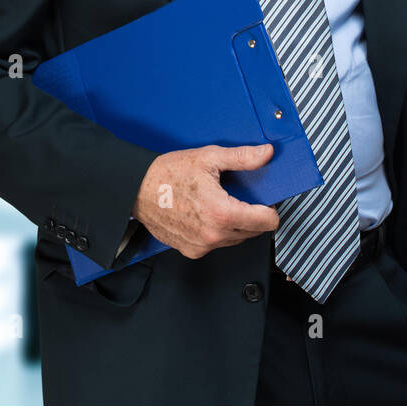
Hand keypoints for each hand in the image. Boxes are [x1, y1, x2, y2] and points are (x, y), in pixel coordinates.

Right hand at [132, 144, 278, 259]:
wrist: (135, 189)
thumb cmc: (168, 173)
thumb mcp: (209, 158)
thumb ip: (243, 157)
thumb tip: (266, 154)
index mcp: (221, 213)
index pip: (266, 222)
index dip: (271, 210)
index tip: (267, 202)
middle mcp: (212, 235)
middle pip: (252, 232)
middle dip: (253, 216)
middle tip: (242, 198)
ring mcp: (200, 246)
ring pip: (235, 239)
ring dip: (236, 225)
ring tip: (222, 203)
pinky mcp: (190, 250)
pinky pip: (216, 244)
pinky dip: (218, 232)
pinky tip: (207, 214)